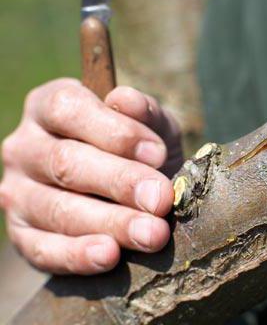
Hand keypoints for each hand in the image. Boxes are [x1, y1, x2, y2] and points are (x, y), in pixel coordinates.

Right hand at [0, 79, 182, 274]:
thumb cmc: (141, 149)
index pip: (68, 109)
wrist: (130, 194)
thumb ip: (144, 111)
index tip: (158, 153)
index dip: (114, 131)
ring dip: (110, 223)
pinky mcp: (22, 234)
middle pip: (65, 162)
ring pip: (58, 209)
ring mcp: (17, 192)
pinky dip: (77, 255)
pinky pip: (43, 249)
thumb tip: (126, 100)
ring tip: (152, 234)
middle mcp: (24, 146)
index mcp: (50, 105)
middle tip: (161, 200)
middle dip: (120, 182)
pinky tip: (110, 255)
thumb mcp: (152, 124)